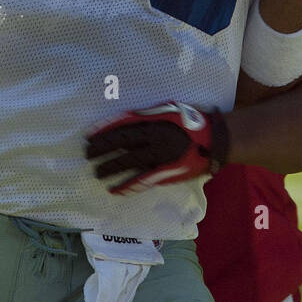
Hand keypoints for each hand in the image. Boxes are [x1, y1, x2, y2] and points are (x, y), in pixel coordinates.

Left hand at [85, 102, 228, 193]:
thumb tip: (126, 118)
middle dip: (103, 150)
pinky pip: (141, 180)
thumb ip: (148, 116)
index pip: (122, 128)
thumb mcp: (169, 111)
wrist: (214, 141)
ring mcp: (158, 158)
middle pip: (121, 146)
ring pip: (128, 163)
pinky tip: (113, 190)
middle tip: (87, 154)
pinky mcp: (164, 173)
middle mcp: (153, 141)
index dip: (104, 133)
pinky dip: (126, 186)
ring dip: (111, 168)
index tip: (89, 137)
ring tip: (96, 172)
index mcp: (153, 124)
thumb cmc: (191, 122)